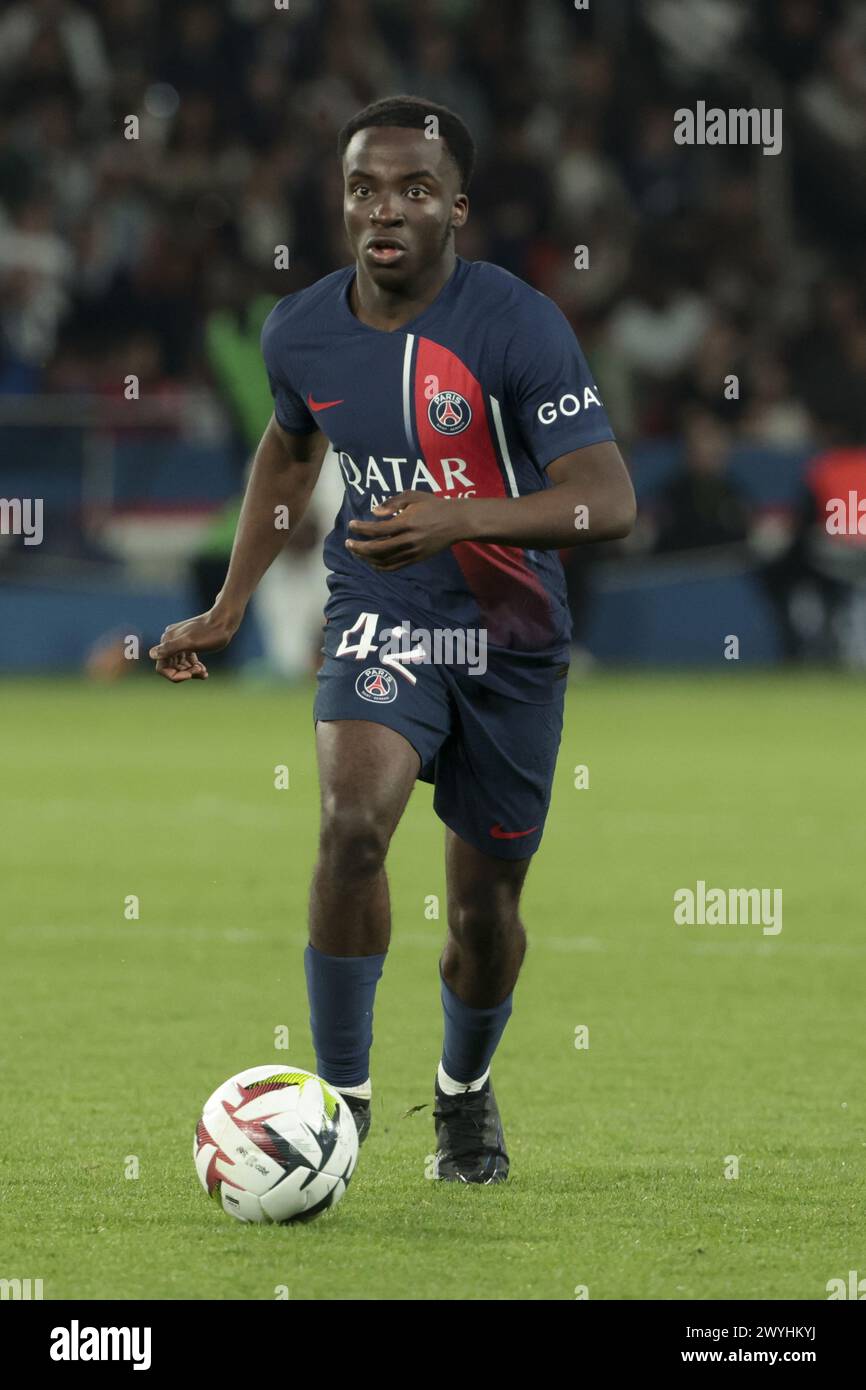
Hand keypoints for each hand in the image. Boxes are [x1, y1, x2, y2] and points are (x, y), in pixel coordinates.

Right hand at [148, 607, 238, 682]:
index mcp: (168, 640)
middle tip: (201, 671)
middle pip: (172, 667)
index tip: (190, 676)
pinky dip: (195, 667)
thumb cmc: (210, 632)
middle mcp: (171, 641)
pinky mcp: (190, 644)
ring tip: (204, 672)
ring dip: (191, 671)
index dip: (174, 675)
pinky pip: (188, 660)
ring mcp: (180, 642)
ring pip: (180, 665)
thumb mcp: (191, 642)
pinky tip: (204, 671)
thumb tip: (151, 654)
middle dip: (185, 673)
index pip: (162, 667)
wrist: (225, 620)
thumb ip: (171, 648)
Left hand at [345, 491, 465, 570]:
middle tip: (348, 543)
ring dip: (366, 558)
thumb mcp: (413, 496)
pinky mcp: (416, 559)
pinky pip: (394, 567)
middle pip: (377, 549)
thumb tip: (374, 513)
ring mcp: (412, 552)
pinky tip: (371, 561)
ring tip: (356, 552)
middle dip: (359, 547)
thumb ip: (392, 502)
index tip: (351, 525)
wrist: (455, 522)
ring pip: (384, 560)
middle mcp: (408, 540)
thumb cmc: (433, 505)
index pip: (378, 529)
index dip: (361, 528)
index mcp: (406, 523)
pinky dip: (379, 566)